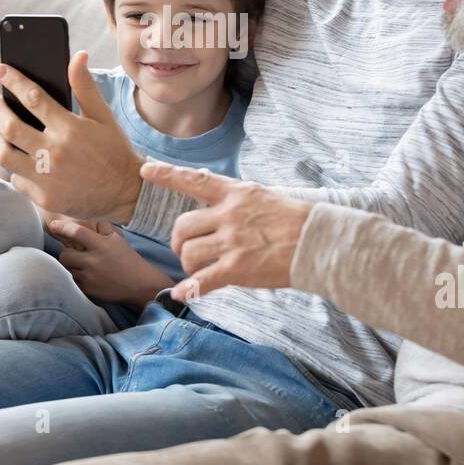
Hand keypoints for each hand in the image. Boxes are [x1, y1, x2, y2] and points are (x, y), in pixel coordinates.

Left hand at [0, 51, 142, 221]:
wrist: (126, 192)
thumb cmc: (114, 150)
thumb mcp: (103, 116)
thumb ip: (85, 86)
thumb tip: (77, 56)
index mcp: (70, 129)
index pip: (33, 98)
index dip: (13, 81)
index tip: (0, 70)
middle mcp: (54, 153)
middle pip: (10, 127)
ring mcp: (47, 178)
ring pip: (5, 155)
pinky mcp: (43, 198)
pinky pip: (17, 179)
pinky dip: (14, 167)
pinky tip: (19, 158)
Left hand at [48, 219, 173, 308]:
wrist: (140, 285)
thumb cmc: (129, 260)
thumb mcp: (118, 240)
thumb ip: (102, 229)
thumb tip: (89, 221)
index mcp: (102, 245)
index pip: (78, 233)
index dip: (63, 228)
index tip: (52, 225)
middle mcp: (93, 261)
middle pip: (65, 255)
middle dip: (67, 253)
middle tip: (74, 254)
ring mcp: (89, 278)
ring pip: (67, 269)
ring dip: (72, 266)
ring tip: (82, 265)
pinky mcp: (88, 291)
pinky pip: (73, 281)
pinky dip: (77, 278)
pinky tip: (87, 276)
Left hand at [140, 161, 313, 301]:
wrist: (318, 242)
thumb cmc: (293, 219)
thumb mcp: (262, 196)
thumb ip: (233, 199)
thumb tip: (209, 203)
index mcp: (235, 193)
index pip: (194, 179)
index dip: (166, 175)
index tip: (145, 171)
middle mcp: (229, 215)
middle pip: (182, 226)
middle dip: (177, 241)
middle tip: (183, 249)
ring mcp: (232, 242)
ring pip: (188, 253)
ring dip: (187, 263)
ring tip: (197, 268)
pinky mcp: (237, 269)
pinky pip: (202, 281)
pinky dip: (189, 289)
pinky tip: (182, 293)